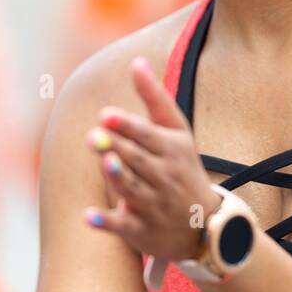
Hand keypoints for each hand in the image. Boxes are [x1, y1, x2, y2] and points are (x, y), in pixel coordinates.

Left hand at [83, 57, 222, 263]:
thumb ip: (154, 98)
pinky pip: (123, 226)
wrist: (204, 224)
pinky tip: (88, 216)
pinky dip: (107, 222)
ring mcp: (154, 205)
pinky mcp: (141, 231)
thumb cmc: (181, 166)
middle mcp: (165, 177)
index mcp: (172, 150)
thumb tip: (136, 61)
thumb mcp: (176, 132)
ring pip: (133, 190)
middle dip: (117, 148)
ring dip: (118, 178)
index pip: (147, 135)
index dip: (127, 125)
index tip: (105, 114)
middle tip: (92, 135)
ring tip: (104, 162)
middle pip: (138, 160)